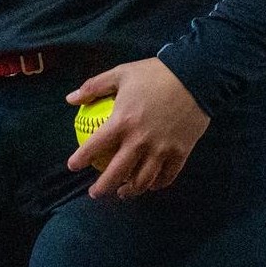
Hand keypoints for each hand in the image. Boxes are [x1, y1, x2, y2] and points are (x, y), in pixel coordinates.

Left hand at [65, 57, 210, 200]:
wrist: (196, 76)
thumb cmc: (155, 73)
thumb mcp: (121, 73)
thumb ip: (94, 87)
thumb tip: (70, 99)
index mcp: (122, 122)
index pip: (94, 147)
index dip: (80, 159)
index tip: (73, 166)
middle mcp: (139, 141)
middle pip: (116, 173)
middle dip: (102, 187)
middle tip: (95, 192)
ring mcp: (161, 150)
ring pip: (142, 181)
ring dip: (129, 191)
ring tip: (122, 193)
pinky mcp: (180, 153)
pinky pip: (167, 177)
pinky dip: (156, 184)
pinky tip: (150, 185)